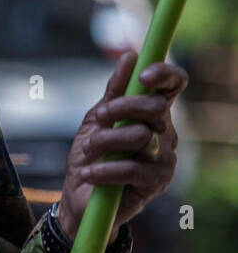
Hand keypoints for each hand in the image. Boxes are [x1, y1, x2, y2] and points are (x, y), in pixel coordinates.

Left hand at [57, 51, 186, 238]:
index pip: (172, 86)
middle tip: (99, 117)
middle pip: (156, 108)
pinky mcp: (157, 183)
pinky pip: (131, 168)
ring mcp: (164, 158)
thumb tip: (131, 56)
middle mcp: (165, 133)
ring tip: (89, 153)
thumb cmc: (91, 155)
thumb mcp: (96, 119)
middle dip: (121, 108)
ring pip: (140, 137)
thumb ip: (114, 91)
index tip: (144, 74)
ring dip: (104, 142)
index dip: (164, 74)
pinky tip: (90, 173)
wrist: (81, 196)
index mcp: (152, 113)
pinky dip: (103, 169)